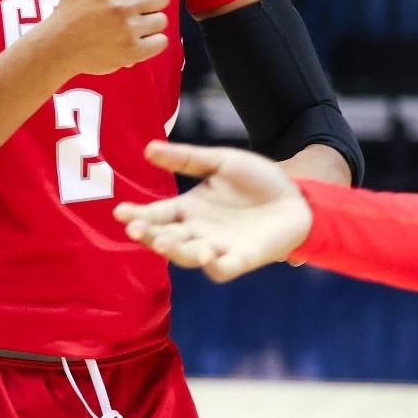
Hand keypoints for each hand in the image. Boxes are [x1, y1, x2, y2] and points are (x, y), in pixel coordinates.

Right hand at [28, 0, 169, 77]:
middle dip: (149, 1)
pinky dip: (152, 42)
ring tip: (131, 25)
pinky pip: (161, 42)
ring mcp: (129, 29)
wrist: (58, 44)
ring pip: (162, 20)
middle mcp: (124, 4)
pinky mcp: (132, 51)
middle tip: (132, 9)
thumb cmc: (73, 5)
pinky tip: (136, 39)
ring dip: (150, 22)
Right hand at [115, 141, 312, 281]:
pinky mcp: (242, 259)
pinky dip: (215, 266)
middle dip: (150, 236)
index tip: (120, 212)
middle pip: (166, 238)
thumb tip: (147, 149)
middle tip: (134, 230)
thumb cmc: (258, 179)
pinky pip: (224, 269)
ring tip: (163, 242)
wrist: (298, 195)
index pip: (156, 215)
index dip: (137, 215)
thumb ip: (186, 158)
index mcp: (189, 209)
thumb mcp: (221, 161)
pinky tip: (206, 257)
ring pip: (188, 256)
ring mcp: (219, 247)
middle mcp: (198, 231)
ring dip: (175, 251)